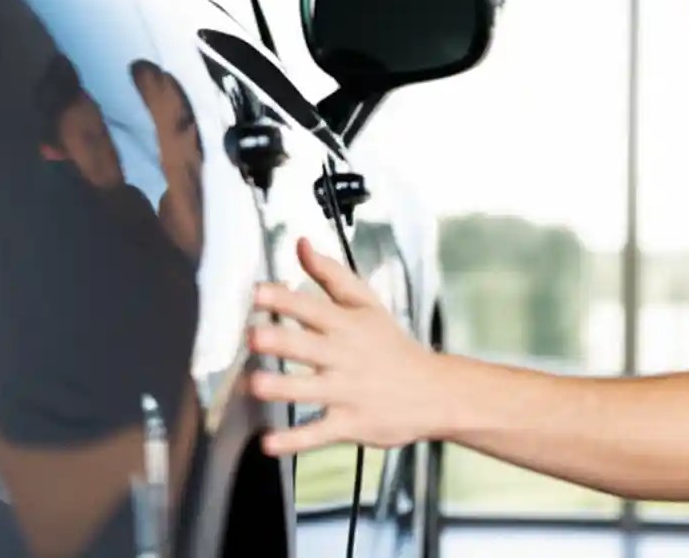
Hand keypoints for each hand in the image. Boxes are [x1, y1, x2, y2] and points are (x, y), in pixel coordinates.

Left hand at [248, 237, 444, 455]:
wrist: (435, 392)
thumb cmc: (392, 346)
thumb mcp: (368, 304)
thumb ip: (331, 274)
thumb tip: (300, 245)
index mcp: (346, 325)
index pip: (311, 307)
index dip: (283, 299)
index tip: (258, 293)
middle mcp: (343, 357)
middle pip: (305, 346)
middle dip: (278, 341)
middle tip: (253, 337)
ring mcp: (346, 392)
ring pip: (306, 390)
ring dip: (279, 388)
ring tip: (254, 385)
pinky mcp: (348, 424)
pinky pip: (317, 434)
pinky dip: (292, 441)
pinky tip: (267, 444)